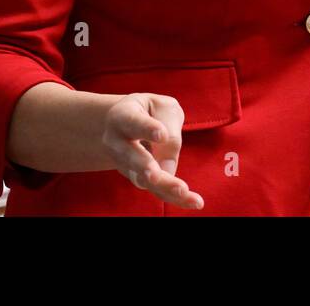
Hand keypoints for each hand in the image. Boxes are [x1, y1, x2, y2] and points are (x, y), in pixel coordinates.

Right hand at [102, 93, 203, 209]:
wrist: (125, 124)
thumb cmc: (151, 111)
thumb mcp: (163, 108)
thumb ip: (168, 128)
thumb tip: (168, 167)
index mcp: (123, 115)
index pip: (134, 122)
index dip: (146, 129)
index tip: (161, 135)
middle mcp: (116, 142)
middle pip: (132, 156)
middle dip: (145, 167)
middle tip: (157, 175)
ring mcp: (123, 163)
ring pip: (143, 179)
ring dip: (164, 187)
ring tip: (184, 192)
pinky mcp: (135, 178)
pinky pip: (155, 189)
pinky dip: (173, 196)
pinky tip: (193, 201)